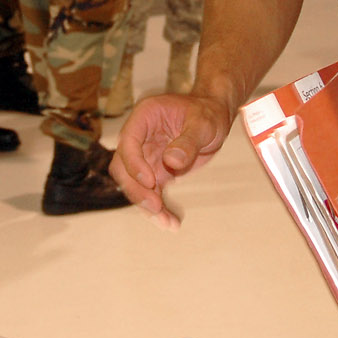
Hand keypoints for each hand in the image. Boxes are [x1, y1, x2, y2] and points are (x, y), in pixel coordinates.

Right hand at [109, 92, 234, 228]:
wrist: (214, 117)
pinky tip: (171, 224)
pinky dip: (159, 210)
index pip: (128, 141)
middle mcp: (139, 138)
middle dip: (136, 190)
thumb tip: (172, 162)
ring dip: (147, 206)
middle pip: (123, 167)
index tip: (151, 181)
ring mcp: (145, 157)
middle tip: (155, 207)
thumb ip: (188, 141)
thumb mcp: (203, 123)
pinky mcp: (156, 173)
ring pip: (134, 186)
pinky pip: (151, 194)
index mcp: (144, 117)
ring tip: (167, 223)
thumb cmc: (207, 113)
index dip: (134, 163)